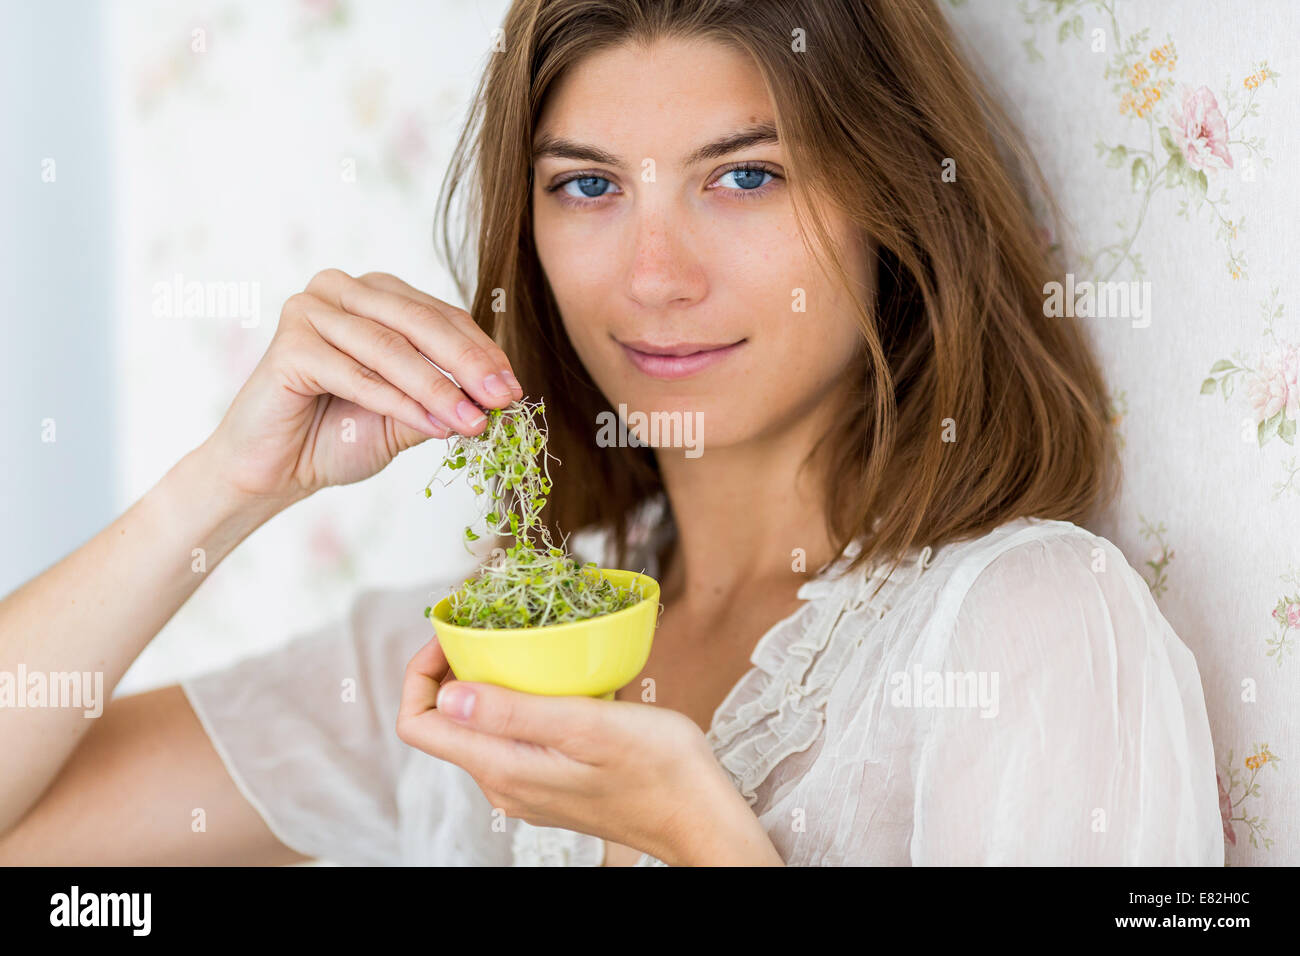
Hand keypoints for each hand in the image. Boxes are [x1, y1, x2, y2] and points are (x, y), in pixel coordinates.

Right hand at [198, 269, 522, 508]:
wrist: (275, 470)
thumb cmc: (337, 436)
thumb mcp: (408, 415)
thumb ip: (446, 398)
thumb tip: (500, 397)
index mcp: (375, 295)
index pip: (442, 317)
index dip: (483, 353)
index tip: (515, 390)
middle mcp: (341, 289)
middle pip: (421, 324)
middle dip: (469, 365)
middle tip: (504, 399)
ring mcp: (311, 310)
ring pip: (391, 350)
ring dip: (439, 390)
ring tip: (474, 423)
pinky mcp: (290, 344)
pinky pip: (358, 375)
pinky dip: (399, 403)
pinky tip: (432, 426)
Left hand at [395, 638, 783, 865]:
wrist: (699, 816)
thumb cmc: (656, 768)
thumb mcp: (585, 726)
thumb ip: (513, 713)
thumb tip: (447, 697)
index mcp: (502, 768)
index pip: (418, 724)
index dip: (421, 673)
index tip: (453, 636)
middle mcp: (502, 784)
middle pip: (445, 723)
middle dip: (455, 669)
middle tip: (489, 627)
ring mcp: (526, 786)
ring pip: (479, 727)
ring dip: (487, 683)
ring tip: (521, 646)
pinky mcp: (550, 783)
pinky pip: (512, 736)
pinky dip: (517, 701)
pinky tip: (552, 680)